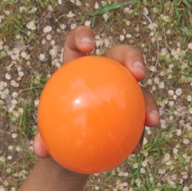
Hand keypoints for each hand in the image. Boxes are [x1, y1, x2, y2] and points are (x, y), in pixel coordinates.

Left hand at [33, 25, 159, 159]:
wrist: (72, 153)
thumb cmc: (56, 139)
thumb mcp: (48, 140)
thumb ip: (44, 140)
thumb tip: (40, 150)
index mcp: (77, 70)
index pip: (77, 45)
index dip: (82, 37)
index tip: (88, 45)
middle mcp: (103, 75)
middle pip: (121, 57)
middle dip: (133, 58)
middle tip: (138, 73)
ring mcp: (121, 94)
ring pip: (139, 90)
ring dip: (148, 101)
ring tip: (151, 120)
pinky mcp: (132, 116)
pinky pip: (139, 123)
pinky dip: (139, 135)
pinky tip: (137, 148)